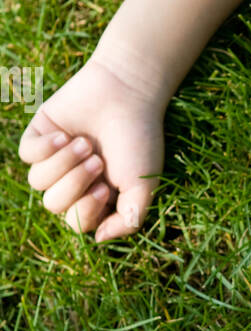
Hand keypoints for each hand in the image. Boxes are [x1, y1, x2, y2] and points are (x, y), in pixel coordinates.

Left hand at [17, 56, 165, 242]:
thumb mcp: (143, 185)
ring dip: (63, 164)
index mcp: (97, 196)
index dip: (86, 211)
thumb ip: (128, 220)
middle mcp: (73, 181)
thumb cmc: (139, 138)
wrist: (128, 91)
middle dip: (75, 183)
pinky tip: (65, 134)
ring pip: (37, 182)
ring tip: (84, 143)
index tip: (104, 188)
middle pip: (54, 206)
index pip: (78, 223)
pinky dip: (46, 148)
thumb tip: (100, 239)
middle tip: (97, 160)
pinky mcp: (39, 136)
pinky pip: (27, 155)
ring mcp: (54, 159)